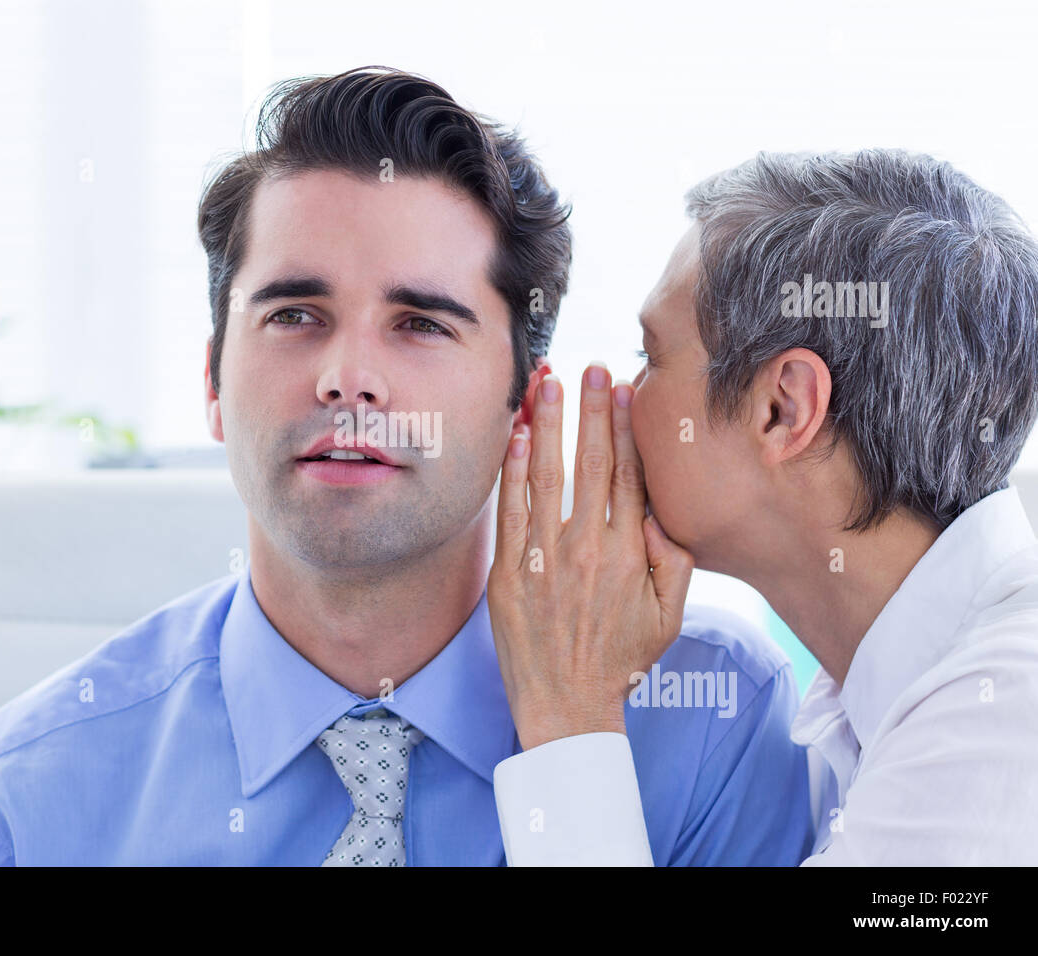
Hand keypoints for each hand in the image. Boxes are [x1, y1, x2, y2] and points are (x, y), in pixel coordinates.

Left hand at [487, 364, 694, 751]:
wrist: (567, 706)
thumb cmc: (622, 659)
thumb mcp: (671, 616)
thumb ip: (674, 559)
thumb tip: (661, 507)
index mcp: (630, 555)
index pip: (631, 475)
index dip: (628, 428)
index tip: (625, 389)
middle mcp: (587, 549)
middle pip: (592, 464)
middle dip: (591, 410)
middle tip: (591, 368)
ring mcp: (544, 559)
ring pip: (546, 476)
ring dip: (546, 425)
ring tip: (548, 382)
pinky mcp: (509, 572)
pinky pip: (509, 510)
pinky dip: (510, 470)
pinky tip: (512, 435)